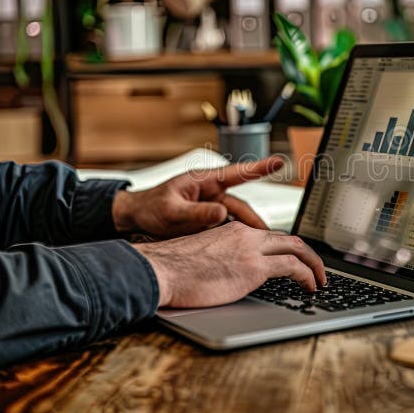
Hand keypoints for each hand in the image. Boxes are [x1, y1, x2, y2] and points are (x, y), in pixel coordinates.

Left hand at [112, 157, 283, 237]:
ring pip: (237, 220)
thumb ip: (196, 213)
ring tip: (262, 247)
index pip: (237, 173)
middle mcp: (212, 192)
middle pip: (242, 206)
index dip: (260, 167)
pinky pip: (227, 229)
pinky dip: (236, 239)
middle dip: (257, 220)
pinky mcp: (208, 222)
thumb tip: (221, 214)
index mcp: (204, 181)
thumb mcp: (171, 211)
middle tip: (272, 235)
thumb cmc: (149, 208)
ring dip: (248, 232)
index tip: (279, 161)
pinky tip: (243, 251)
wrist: (133, 220)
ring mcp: (211, 207)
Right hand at [135, 222, 326, 306]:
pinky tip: (311, 286)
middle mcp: (245, 235)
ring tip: (320, 280)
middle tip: (316, 268)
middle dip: (308, 254)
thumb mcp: (202, 258)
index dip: (286, 249)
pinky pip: (294, 267)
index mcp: (232, 231)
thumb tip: (224, 273)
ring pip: (297, 249)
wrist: (160, 270)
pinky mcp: (254, 268)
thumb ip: (219, 259)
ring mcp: (251, 250)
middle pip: (288, 239)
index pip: (268, 236)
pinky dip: (308, 275)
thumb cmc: (171, 270)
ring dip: (314, 265)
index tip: (294, 260)